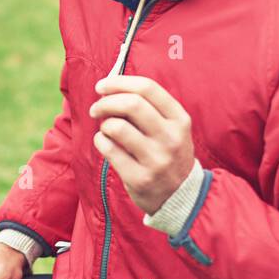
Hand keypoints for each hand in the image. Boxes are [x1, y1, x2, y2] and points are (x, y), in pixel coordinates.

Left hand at [89, 74, 193, 214]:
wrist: (182, 196)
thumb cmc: (168, 152)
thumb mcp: (172, 127)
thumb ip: (149, 107)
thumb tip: (110, 86)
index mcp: (179, 119)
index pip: (147, 88)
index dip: (119, 82)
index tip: (102, 86)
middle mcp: (171, 138)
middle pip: (131, 104)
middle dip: (105, 102)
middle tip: (96, 109)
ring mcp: (156, 159)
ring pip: (117, 127)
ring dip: (104, 124)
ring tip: (106, 130)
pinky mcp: (139, 178)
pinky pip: (109, 149)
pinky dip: (100, 141)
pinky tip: (105, 143)